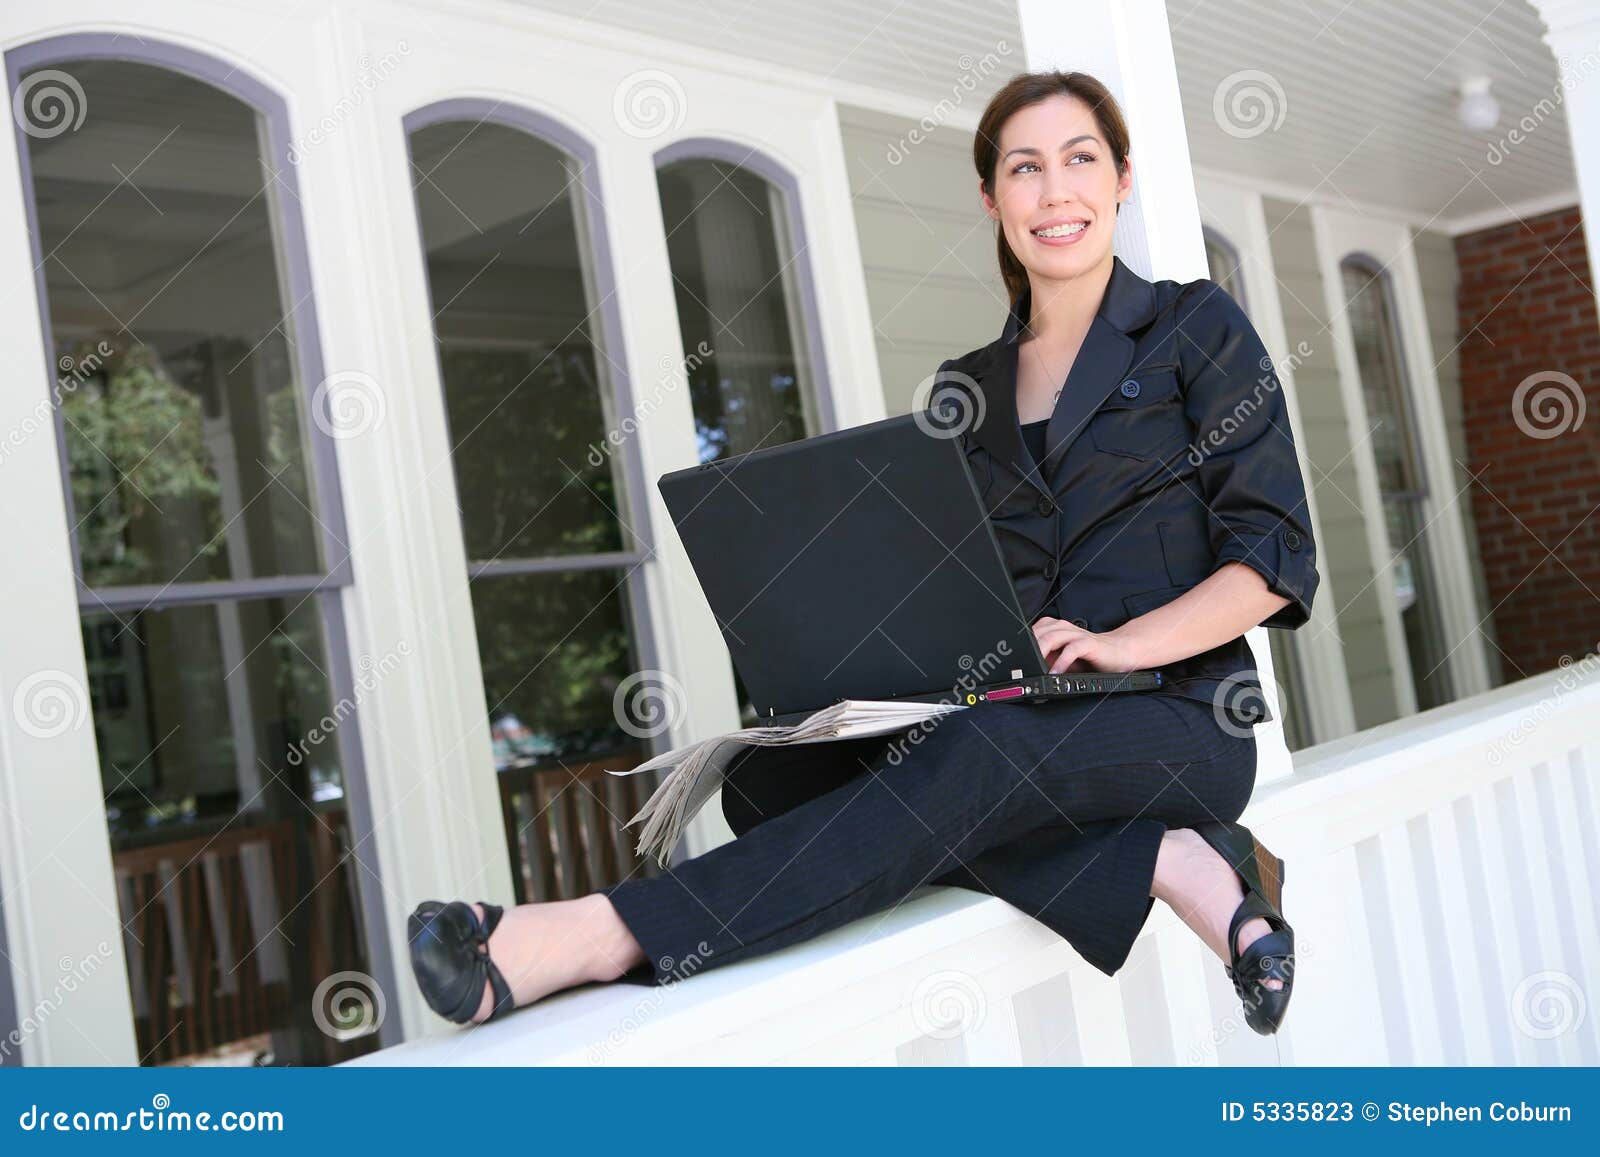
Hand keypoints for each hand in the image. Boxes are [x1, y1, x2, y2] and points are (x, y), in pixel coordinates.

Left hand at [1031, 616, 1146, 674]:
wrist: (1119, 652)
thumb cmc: (1090, 657)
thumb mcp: (1062, 659)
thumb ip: (1045, 660)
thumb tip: (1024, 672)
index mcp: (1054, 628)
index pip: (1031, 632)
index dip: (1020, 645)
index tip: (1013, 661)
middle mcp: (1063, 627)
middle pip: (1038, 634)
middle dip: (1027, 650)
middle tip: (1020, 668)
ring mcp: (1077, 634)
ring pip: (1051, 637)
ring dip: (1040, 653)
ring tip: (1034, 670)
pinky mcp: (1089, 643)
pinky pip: (1072, 649)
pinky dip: (1061, 662)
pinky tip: (1056, 673)